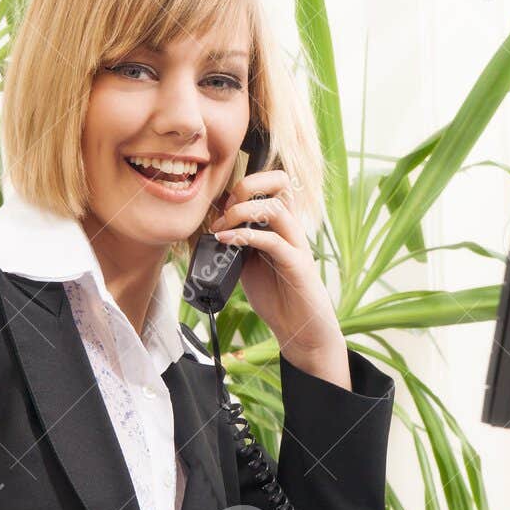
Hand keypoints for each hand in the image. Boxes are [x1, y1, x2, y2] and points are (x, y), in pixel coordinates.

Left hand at [209, 169, 349, 387]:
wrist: (297, 328)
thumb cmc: (275, 295)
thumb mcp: (247, 262)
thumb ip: (237, 241)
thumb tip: (212, 225)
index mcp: (280, 224)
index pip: (272, 183)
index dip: (246, 182)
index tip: (223, 204)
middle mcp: (291, 229)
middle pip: (279, 182)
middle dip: (247, 185)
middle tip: (225, 208)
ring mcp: (296, 245)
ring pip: (275, 208)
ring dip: (242, 212)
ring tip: (222, 229)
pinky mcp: (297, 264)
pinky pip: (273, 240)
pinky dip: (246, 236)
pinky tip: (228, 241)